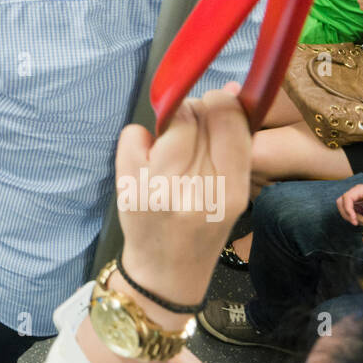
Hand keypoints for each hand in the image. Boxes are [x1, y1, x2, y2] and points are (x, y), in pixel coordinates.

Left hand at [118, 85, 251, 308]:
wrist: (165, 274)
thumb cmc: (203, 229)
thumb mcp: (232, 194)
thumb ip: (233, 145)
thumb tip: (229, 88)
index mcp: (232, 190)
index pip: (230, 121)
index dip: (222, 105)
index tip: (216, 110)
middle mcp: (197, 188)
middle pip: (198, 115)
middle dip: (196, 113)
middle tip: (191, 133)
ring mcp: (160, 187)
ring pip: (170, 119)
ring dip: (171, 122)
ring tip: (171, 145)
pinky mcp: (129, 186)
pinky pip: (133, 133)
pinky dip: (138, 138)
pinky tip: (146, 158)